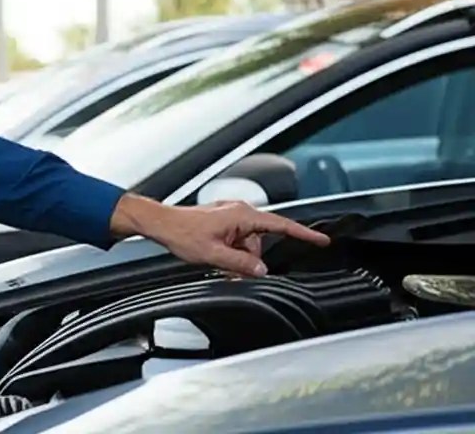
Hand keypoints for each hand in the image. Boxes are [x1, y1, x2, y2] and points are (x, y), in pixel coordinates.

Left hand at [110, 193, 330, 276]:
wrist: (161, 223)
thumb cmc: (181, 233)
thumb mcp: (213, 254)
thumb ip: (241, 263)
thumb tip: (261, 270)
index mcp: (242, 215)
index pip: (281, 225)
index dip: (303, 234)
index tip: (321, 240)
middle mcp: (240, 212)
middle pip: (261, 242)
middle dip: (250, 259)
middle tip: (230, 269)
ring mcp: (231, 216)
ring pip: (248, 245)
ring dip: (238, 258)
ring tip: (217, 262)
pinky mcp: (223, 221)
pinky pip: (237, 241)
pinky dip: (231, 252)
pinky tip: (216, 257)